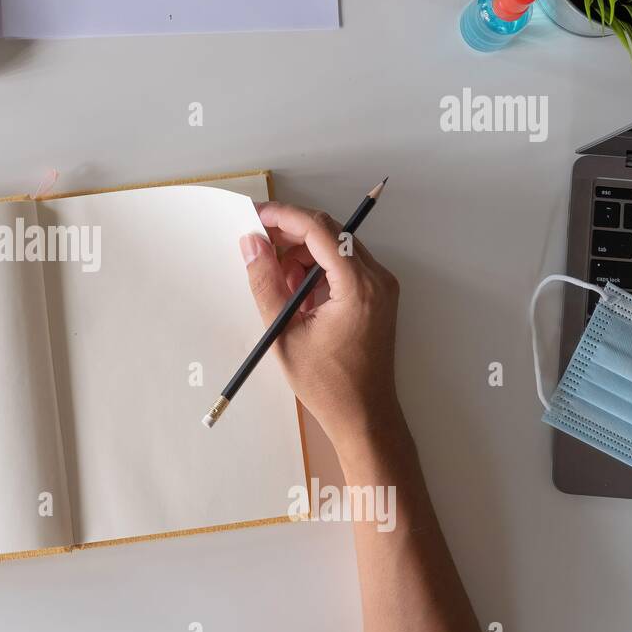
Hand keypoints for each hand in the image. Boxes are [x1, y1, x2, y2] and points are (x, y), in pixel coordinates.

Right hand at [239, 202, 404, 453]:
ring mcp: (380, 287)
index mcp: (357, 287)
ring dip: (302, 255)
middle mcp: (376, 279)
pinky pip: (343, 266)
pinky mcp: (376, 296)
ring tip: (277, 284)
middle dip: (290, 235)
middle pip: (330, 233)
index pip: (320, 229)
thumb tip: (252, 245)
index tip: (256, 216)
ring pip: (335, 247)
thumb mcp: (284, 333)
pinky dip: (315, 270)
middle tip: (257, 246)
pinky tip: (296, 296)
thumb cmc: (328, 384)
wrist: (364, 415)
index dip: (284, 216)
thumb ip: (265, 284)